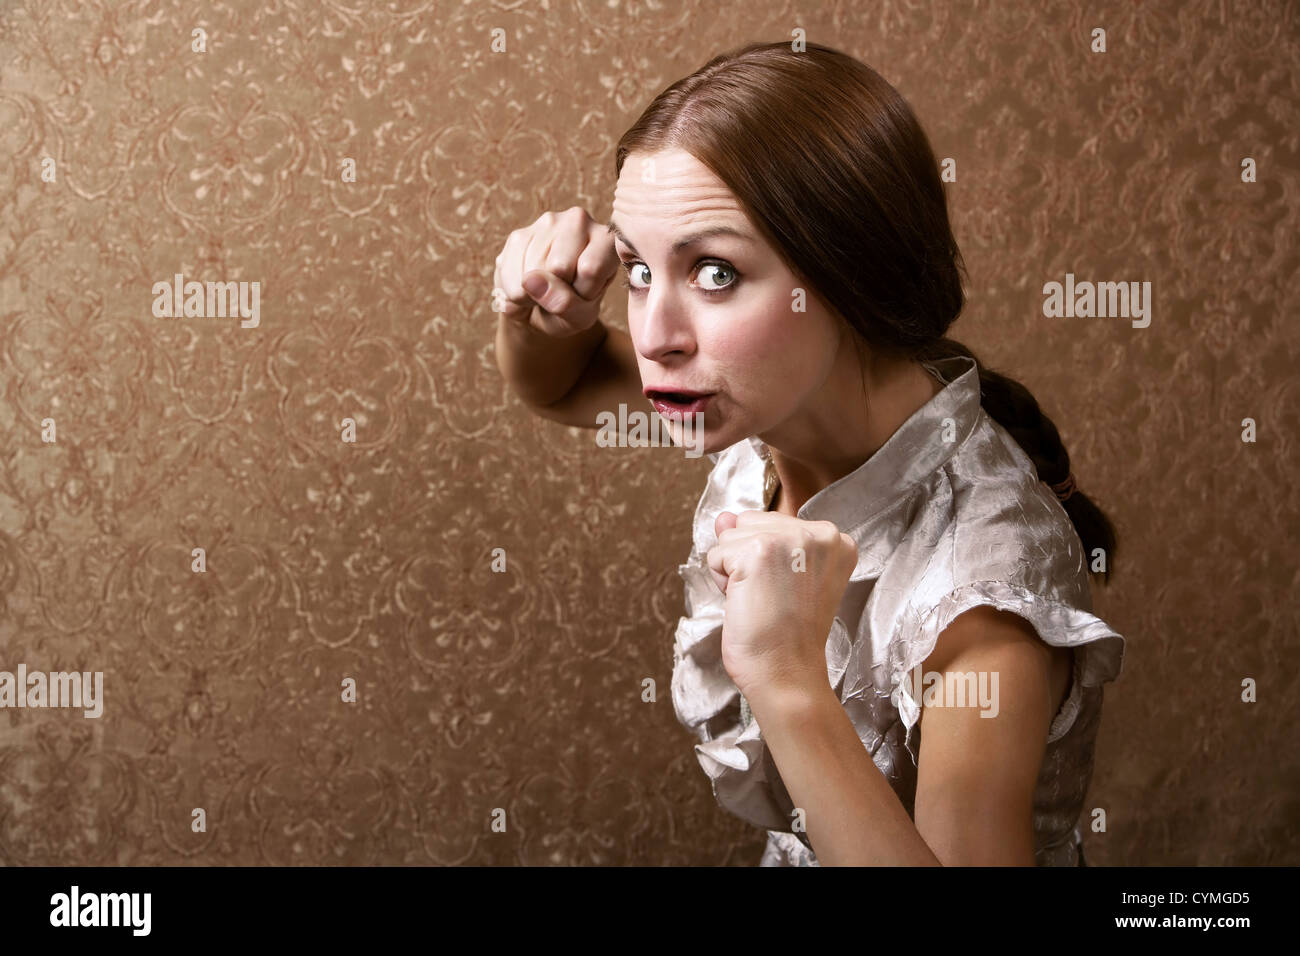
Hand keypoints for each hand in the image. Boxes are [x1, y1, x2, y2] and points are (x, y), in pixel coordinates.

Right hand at [492, 206, 618, 336]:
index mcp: (606, 241)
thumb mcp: (579, 317)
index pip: (590, 269)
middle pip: (559, 266)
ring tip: (543, 289)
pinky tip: (527, 285)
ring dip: (533, 292)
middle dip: (555, 290)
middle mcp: (579, 221)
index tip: (584, 294)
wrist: (542, 309)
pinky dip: (514, 290)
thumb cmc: (571, 310)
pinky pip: (510, 273)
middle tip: (560, 291)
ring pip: (532, 270)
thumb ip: (565, 304)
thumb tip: (531, 281)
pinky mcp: (519, 234)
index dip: (582, 292)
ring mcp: (547, 223)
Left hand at [706, 510, 857, 700]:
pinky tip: (747, 601)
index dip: (769, 560)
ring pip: (731, 536)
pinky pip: (716, 554)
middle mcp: (818, 532)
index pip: (775, 525)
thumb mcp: (781, 575)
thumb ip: (755, 537)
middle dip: (748, 558)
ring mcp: (788, 538)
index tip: (787, 590)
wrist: (787, 672)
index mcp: (835, 539)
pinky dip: (721, 581)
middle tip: (772, 596)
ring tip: (761, 599)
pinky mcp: (758, 550)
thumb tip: (724, 516)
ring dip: (733, 570)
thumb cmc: (788, 636)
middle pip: (752, 523)